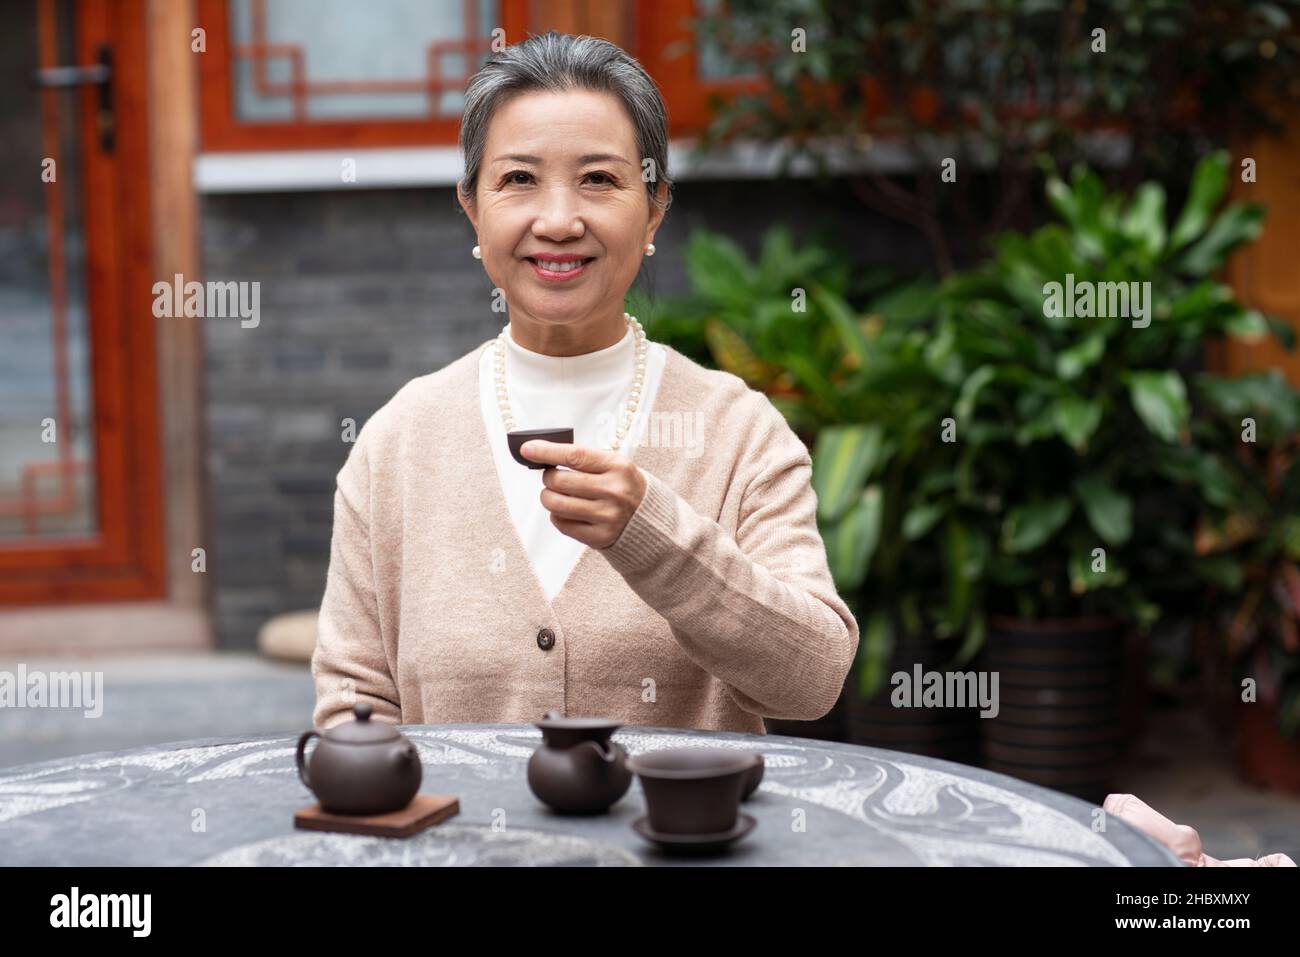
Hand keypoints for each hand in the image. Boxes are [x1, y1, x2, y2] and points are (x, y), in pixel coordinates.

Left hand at [520, 440, 646, 548]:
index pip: (575, 456)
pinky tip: (567, 511)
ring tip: (555, 494)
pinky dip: (557, 516)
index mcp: (618, 467)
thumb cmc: (622, 485)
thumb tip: (540, 453)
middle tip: (552, 477)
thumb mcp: (613, 465)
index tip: (527, 449)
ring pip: (556, 504)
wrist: (648, 520)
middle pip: (560, 481)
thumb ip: (582, 459)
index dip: (547, 451)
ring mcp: (607, 516)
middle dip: (548, 478)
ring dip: (548, 497)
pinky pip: (561, 524)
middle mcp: (614, 491)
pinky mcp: (599, 537)